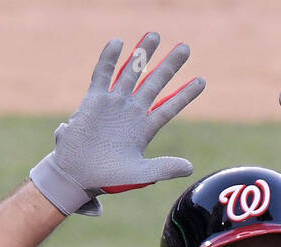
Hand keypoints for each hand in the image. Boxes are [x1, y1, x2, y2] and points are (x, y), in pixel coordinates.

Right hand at [30, 32, 204, 215]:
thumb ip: (164, 168)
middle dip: (170, 65)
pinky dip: (109, 58)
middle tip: (185, 48)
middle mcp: (131, 112)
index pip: (170, 106)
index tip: (202, 80)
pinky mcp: (94, 100)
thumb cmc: (108, 178)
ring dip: (143, 54)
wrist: (78, 175)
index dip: (185, 94)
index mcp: (145, 128)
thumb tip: (189, 168)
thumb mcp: (140, 174)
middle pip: (155, 83)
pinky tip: (118, 42)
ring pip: (131, 72)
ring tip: (155, 35)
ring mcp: (114, 103)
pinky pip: (102, 74)